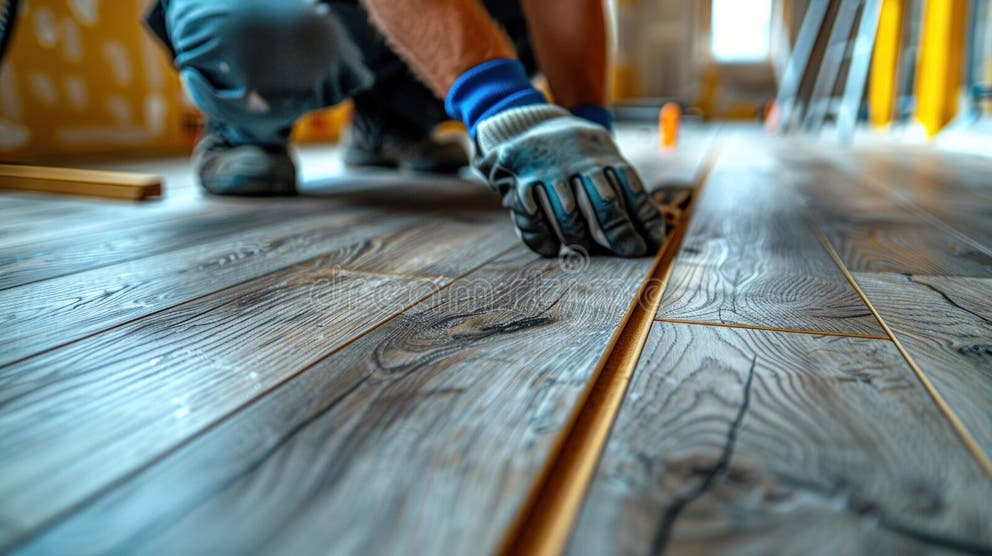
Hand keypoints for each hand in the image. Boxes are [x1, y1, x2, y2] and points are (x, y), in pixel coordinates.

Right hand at [474, 105, 665, 257]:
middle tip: (630, 253)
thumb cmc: (578, 156)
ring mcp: (549, 171)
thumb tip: (654, 233)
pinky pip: (534, 218)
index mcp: (603, 154)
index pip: (631, 187)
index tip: (651, 243)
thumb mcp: (603, 156)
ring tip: (586, 251)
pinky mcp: (521, 181)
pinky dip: (544, 239)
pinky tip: (553, 249)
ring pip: (569, 216)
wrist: (529, 126)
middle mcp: (578, 161)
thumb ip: (626, 189)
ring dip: (580, 240)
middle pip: (605, 203)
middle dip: (620, 235)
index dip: (644, 218)